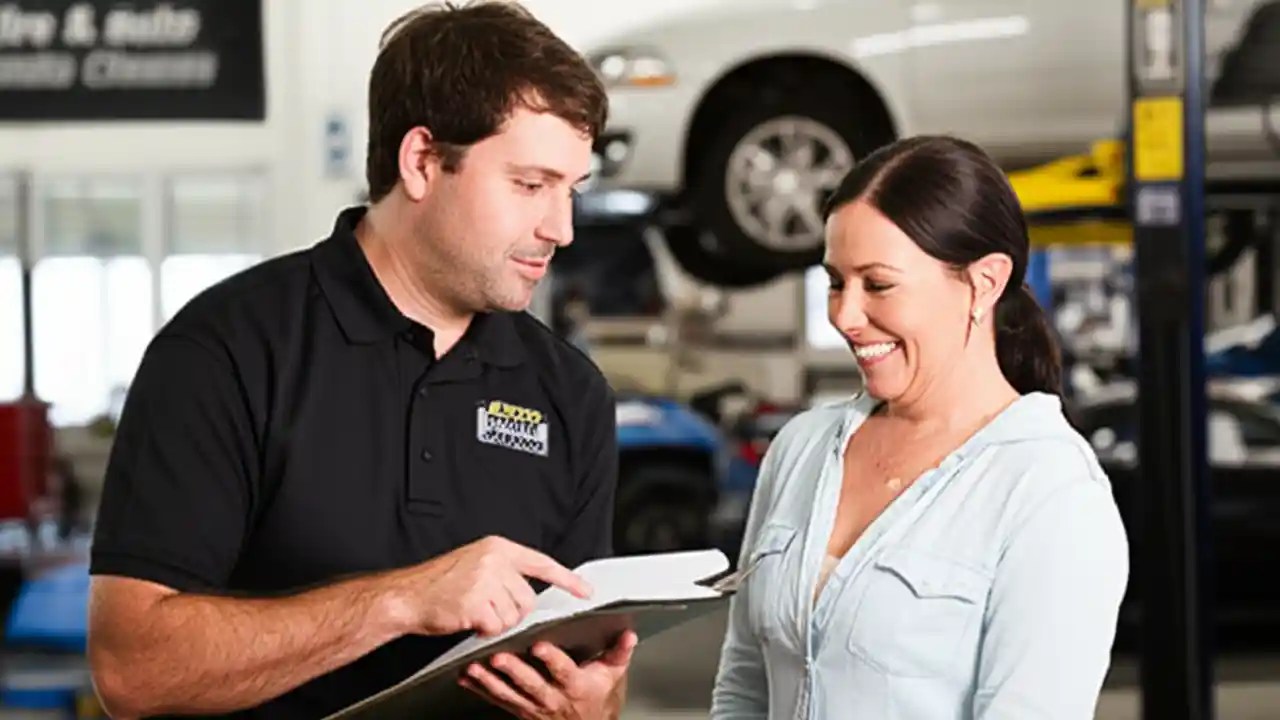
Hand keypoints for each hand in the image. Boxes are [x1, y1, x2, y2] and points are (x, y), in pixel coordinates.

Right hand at [381, 536, 591, 637]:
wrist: (406, 595)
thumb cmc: (438, 584)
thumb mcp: (475, 565)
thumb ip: (504, 573)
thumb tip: (528, 594)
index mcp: (498, 548)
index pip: (542, 562)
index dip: (566, 579)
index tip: (585, 591)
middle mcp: (495, 561)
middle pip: (528, 599)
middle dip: (512, 611)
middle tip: (487, 608)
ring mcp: (486, 580)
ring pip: (513, 616)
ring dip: (496, 622)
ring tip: (473, 610)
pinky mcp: (477, 602)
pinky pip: (496, 627)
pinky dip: (484, 630)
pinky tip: (467, 619)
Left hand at [460, 631, 636, 718]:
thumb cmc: (596, 695)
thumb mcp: (613, 674)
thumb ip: (618, 652)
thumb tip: (628, 635)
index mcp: (576, 685)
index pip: (563, 671)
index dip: (552, 659)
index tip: (540, 646)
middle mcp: (553, 697)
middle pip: (531, 684)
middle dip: (514, 670)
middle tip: (499, 657)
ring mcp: (534, 706)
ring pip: (510, 693)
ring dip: (491, 681)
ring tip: (475, 667)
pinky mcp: (520, 709)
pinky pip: (498, 699)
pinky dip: (480, 689)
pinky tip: (467, 678)